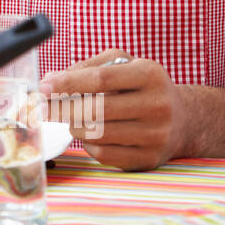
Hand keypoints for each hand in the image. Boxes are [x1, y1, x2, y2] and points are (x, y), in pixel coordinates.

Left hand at [38, 50, 194, 170]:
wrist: (182, 120)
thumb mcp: (123, 64)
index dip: (67, 83)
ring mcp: (156, 135)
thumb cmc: (140, 87)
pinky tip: (92, 134)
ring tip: (75, 117)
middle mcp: (157, 105)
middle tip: (41, 107)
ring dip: (74, 125)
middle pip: (96, 109)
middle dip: (61, 108)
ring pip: (96, 134)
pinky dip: (88, 144)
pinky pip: (103, 154)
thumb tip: (50, 81)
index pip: (100, 79)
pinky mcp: (148, 159)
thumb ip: (87, 68)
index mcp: (151, 74)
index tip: (42, 87)